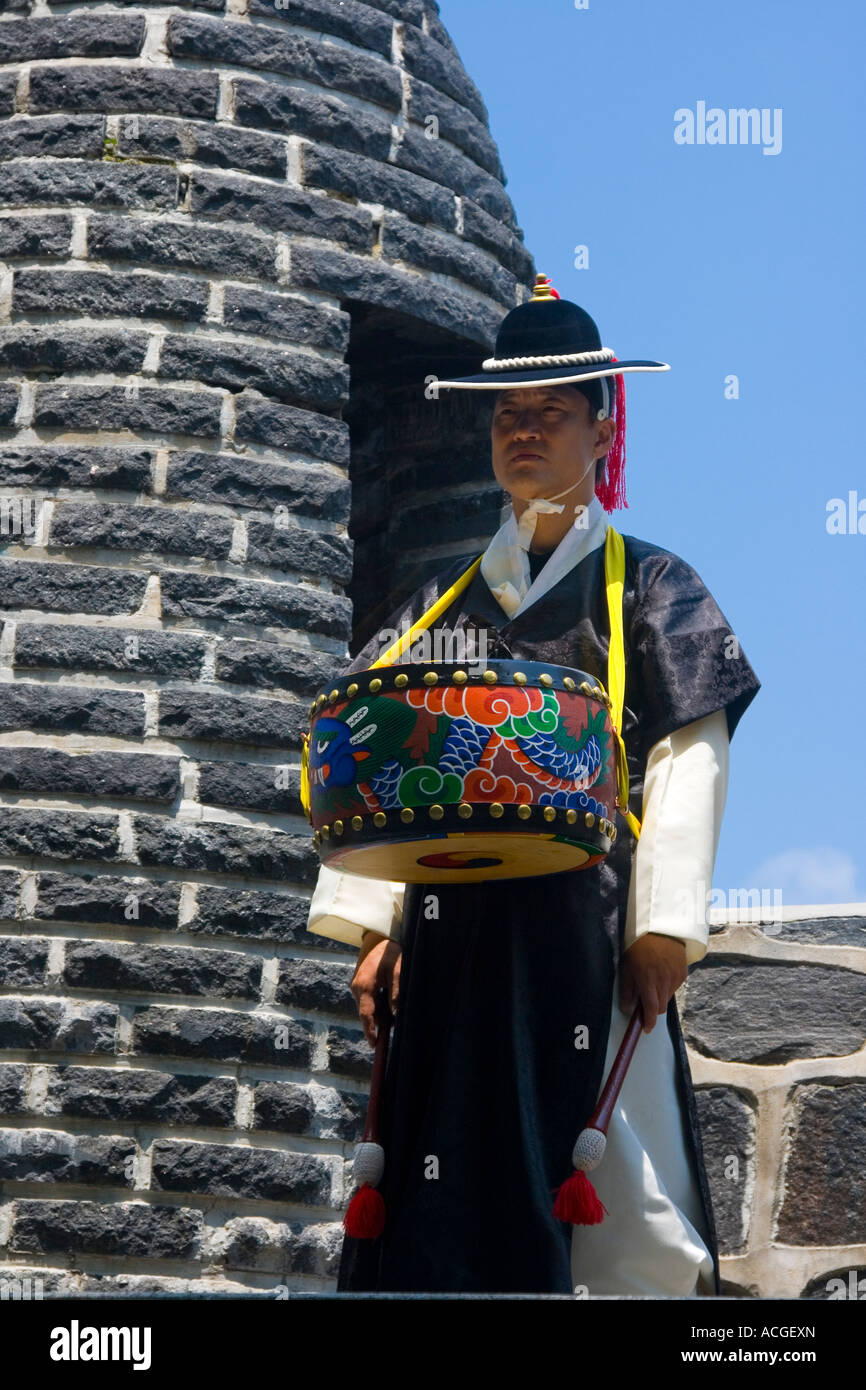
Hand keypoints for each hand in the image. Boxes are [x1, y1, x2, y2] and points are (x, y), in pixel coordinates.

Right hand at [350, 932, 401, 1046]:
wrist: (379, 935)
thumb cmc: (390, 951)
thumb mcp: (397, 971)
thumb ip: (396, 994)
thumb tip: (396, 1015)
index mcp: (364, 986)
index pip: (366, 1014)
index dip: (370, 1031)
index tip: (375, 1045)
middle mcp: (357, 987)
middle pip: (367, 1013)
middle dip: (379, 1023)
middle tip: (393, 1029)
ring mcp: (357, 985)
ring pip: (369, 1007)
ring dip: (381, 1014)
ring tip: (395, 1012)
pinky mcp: (361, 983)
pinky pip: (369, 999)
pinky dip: (379, 1005)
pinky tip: (390, 1002)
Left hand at [619, 933, 686, 1032]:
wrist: (659, 929)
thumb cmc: (638, 947)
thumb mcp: (626, 967)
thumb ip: (627, 990)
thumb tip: (628, 1009)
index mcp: (648, 980)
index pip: (650, 1009)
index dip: (648, 1022)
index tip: (645, 1029)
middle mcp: (664, 980)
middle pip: (660, 1007)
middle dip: (652, 1009)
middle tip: (644, 1001)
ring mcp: (675, 977)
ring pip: (667, 998)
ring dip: (659, 996)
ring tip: (652, 980)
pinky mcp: (683, 973)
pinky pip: (674, 988)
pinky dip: (667, 987)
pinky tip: (661, 974)